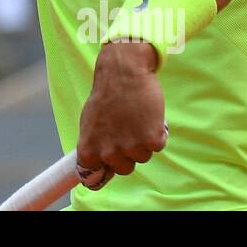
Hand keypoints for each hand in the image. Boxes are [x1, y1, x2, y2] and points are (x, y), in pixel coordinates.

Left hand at [76, 41, 167, 182]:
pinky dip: (157, 133)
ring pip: (142, 157)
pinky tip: (148, 116)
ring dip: (142, 142)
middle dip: (127, 152)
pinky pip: (158, 146)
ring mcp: (130, 148)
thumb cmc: (106, 95)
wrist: (123, 72)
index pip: (97, 174)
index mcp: (89, 150)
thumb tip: (98, 163)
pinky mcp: (152, 140)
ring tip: (136, 118)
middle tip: (126, 128)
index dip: (107, 163)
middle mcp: (108, 154)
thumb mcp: (89, 123)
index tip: (111, 152)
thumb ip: (94, 145)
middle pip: (124, 169)